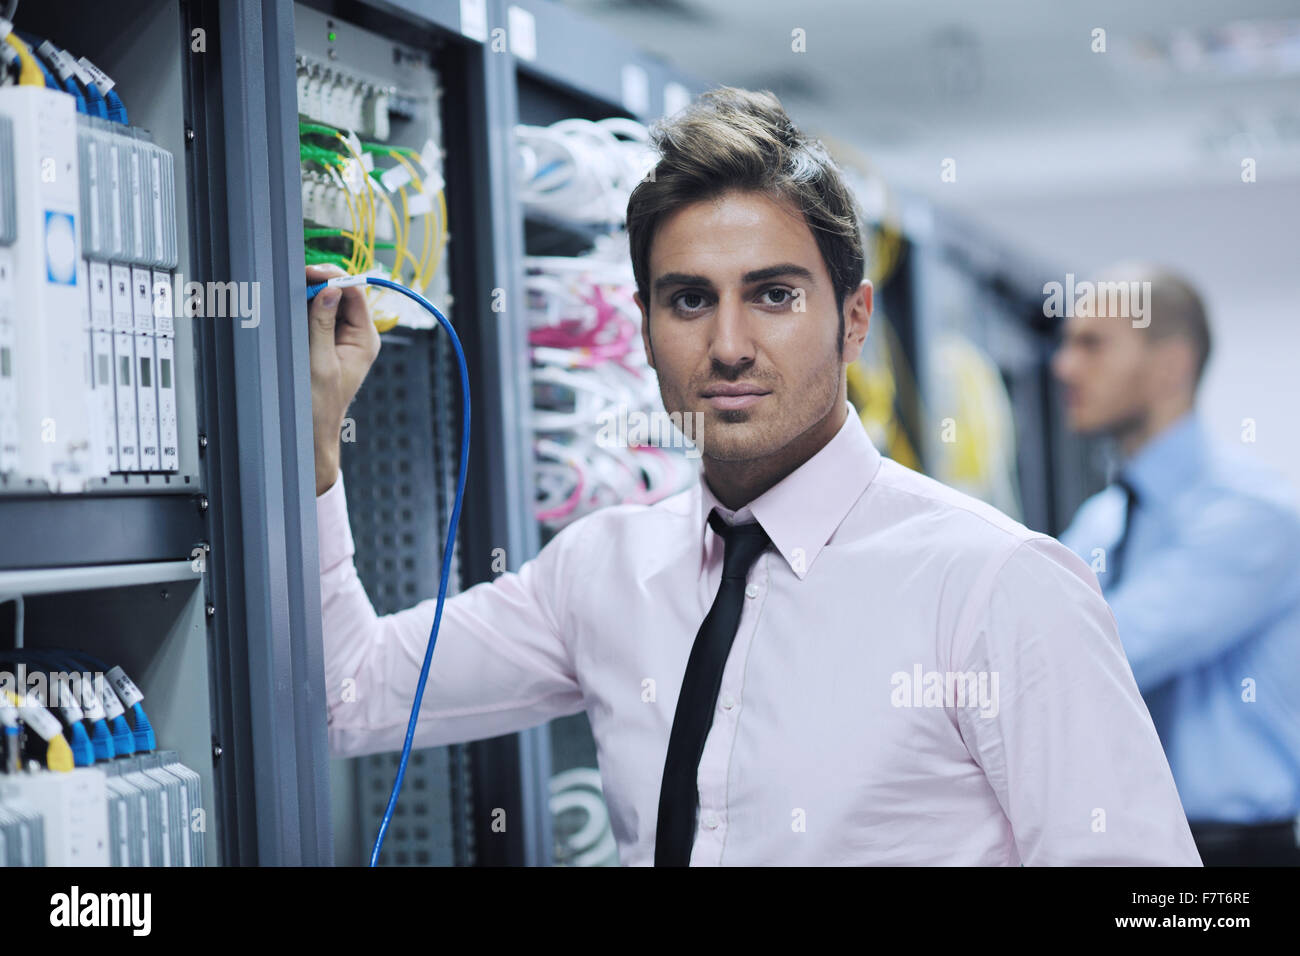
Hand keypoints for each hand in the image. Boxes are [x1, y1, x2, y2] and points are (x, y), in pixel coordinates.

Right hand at [308, 264, 379, 494]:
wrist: (310, 432)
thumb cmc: (317, 406)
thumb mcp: (318, 362)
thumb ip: (322, 324)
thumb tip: (330, 290)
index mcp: (364, 339)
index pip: (355, 292)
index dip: (333, 277)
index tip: (308, 273)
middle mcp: (356, 334)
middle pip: (340, 292)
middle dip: (317, 284)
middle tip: (292, 281)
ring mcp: (340, 337)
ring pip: (325, 301)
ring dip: (306, 296)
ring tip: (287, 296)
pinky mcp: (324, 341)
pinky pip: (314, 315)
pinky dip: (300, 309)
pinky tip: (287, 310)